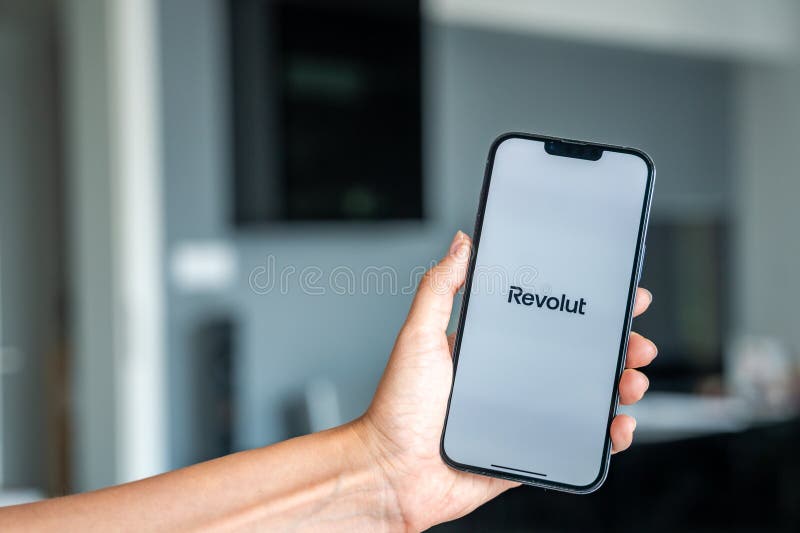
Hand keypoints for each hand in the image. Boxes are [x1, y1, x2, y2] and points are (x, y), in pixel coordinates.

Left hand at [353, 231, 656, 530]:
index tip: (614, 295)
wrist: (393, 473)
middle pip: (577, 358)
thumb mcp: (419, 336)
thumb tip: (461, 243)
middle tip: (635, 341)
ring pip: (586, 398)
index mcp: (491, 350)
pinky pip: (577, 441)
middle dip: (615, 346)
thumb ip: (440, 289)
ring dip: (619, 386)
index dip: (584, 307)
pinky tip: (618, 425)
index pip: (547, 320)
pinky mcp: (529, 451)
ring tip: (631, 380)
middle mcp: (511, 379)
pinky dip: (606, 434)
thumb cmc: (398, 408)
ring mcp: (524, 415)